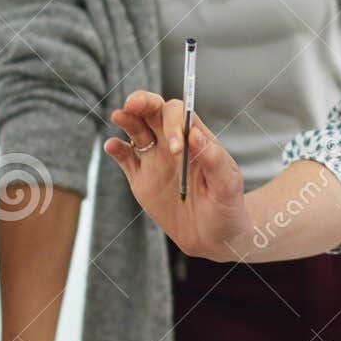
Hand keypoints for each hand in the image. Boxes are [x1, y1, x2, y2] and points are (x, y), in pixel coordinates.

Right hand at [105, 90, 250, 259]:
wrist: (214, 238)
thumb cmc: (228, 208)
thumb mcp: (228, 186)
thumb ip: (213, 159)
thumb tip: (194, 133)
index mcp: (196, 140)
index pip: (180, 114)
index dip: (174, 122)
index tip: (176, 149)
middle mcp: (173, 143)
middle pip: (154, 111)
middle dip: (143, 102)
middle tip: (133, 104)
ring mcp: (155, 160)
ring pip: (136, 129)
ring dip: (127, 119)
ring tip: (119, 116)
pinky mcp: (141, 179)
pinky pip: (125, 158)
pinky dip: (116, 149)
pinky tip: (112, 146)